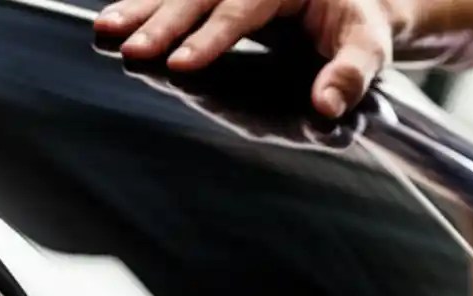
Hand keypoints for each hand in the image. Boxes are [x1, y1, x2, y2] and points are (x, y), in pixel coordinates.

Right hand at [93, 0, 412, 117]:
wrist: (358, 2)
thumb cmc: (362, 26)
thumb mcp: (370, 48)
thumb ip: (351, 75)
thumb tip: (327, 109)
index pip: (242, 10)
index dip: (211, 38)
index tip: (180, 63)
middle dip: (161, 23)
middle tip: (128, 48)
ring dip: (140, 11)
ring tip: (103, 31)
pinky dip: (146, 8)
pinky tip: (110, 23)